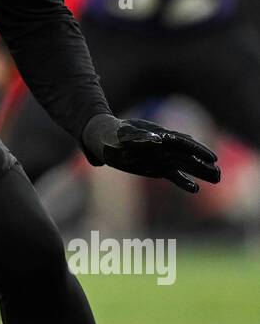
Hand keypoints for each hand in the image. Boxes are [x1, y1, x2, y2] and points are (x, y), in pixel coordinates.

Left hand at [82, 114, 219, 193]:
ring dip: (199, 172)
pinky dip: (183, 181)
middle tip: (219, 173)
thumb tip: (159, 139)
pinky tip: (195, 189)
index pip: (183, 143)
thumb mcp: (124, 136)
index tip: (211, 158)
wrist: (102, 138)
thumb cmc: (113, 135)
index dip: (197, 150)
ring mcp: (161, 157)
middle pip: (188, 155)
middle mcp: (163, 146)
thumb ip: (141, 138)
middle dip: (203, 164)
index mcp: (158, 136)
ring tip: (216, 178)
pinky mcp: (156, 167)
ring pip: (184, 165)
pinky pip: (173, 174)